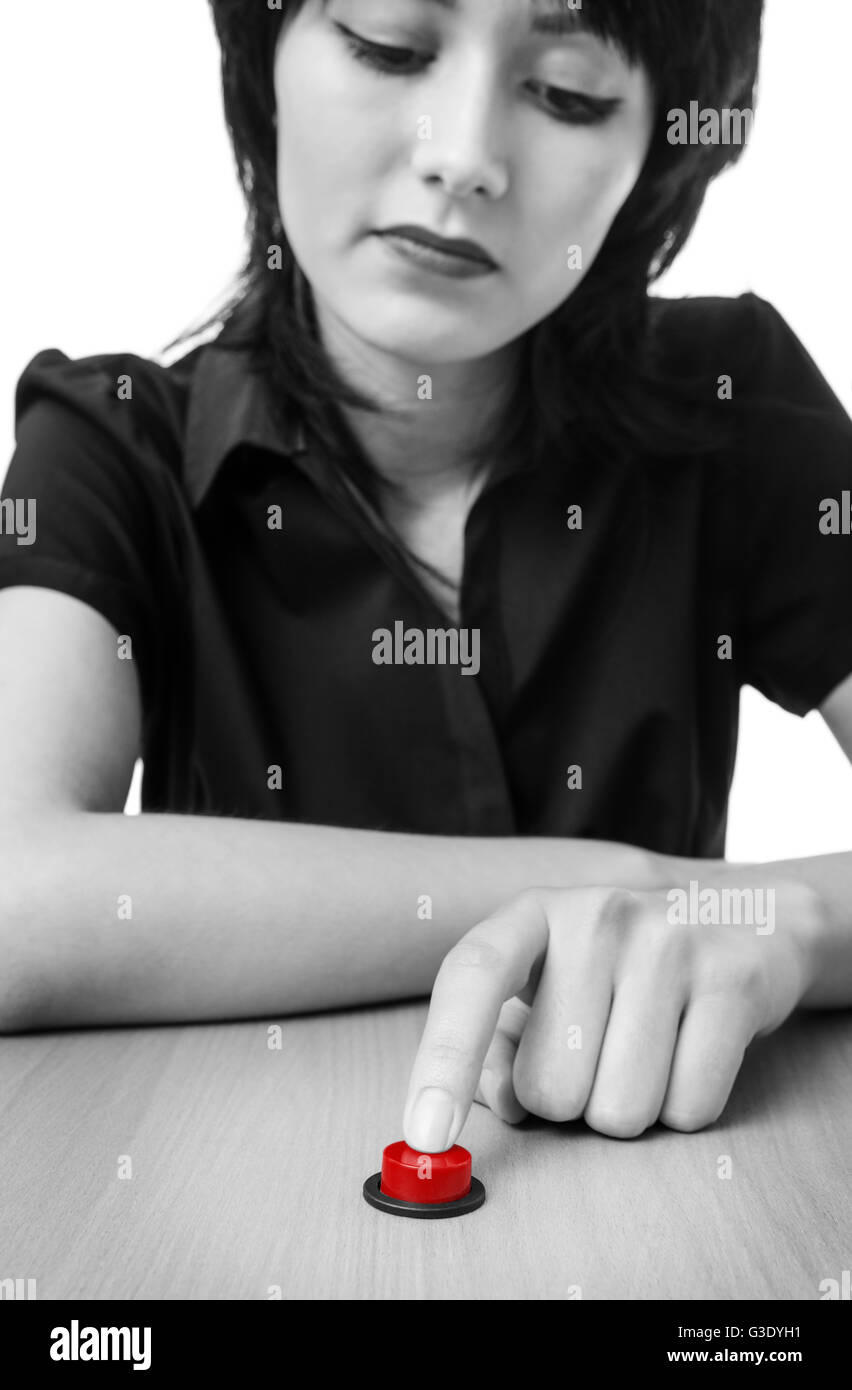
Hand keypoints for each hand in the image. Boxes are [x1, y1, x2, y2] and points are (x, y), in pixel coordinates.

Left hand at [402, 881, 819, 1149]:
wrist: (745, 918)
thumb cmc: (621, 971)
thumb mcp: (548, 987)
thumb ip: (496, 1046)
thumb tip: (496, 1101)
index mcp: (534, 913)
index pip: (472, 977)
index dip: (443, 1059)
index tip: (425, 1134)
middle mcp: (598, 914)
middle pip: (550, 1087)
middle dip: (570, 1101)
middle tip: (600, 1052)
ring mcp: (671, 940)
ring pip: (620, 1111)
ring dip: (628, 1110)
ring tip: (648, 1050)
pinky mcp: (734, 981)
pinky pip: (688, 1108)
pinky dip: (684, 1109)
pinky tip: (691, 1053)